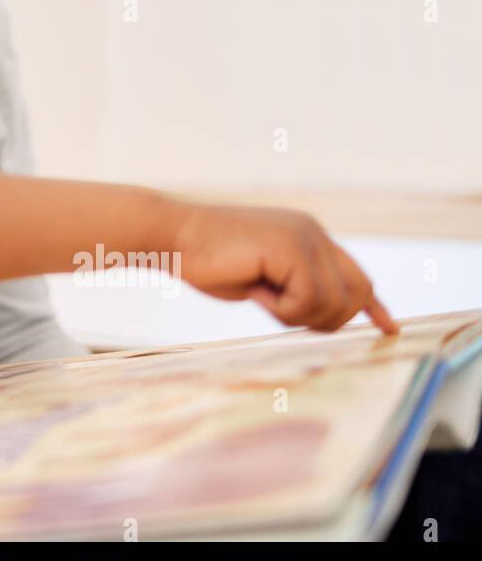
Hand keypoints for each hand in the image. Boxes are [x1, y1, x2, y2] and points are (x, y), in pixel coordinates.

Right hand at [171, 203, 397, 333]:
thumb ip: (293, 287)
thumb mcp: (261, 277)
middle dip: (326, 319)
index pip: (356, 275)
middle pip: (355, 293)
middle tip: (280, 313)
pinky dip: (281, 309)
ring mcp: (305, 237)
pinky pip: (307, 299)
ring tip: (260, 296)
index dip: (372, 306)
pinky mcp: (290, 247)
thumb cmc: (205, 260)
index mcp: (307, 236)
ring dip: (295, 315)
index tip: (388, 328)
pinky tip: (255, 290)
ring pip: (332, 302)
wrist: (172, 237)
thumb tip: (320, 312)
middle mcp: (313, 232)